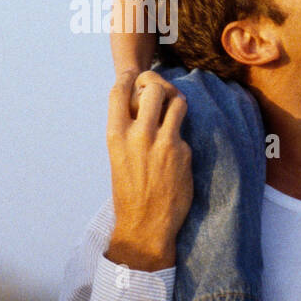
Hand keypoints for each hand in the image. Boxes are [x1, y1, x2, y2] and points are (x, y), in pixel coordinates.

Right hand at [106, 69, 191, 270]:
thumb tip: (139, 106)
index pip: (119, 91)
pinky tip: (176, 151)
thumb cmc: (128, 192)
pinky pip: (184, 131)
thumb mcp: (118, 156)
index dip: (128, 77)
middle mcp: (139, 135)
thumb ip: (127, 130)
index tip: (134, 76)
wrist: (146, 224)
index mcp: (116, 135)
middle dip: (158, 86)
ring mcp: (164, 142)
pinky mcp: (183, 152)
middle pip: (153, 88)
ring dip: (176, 102)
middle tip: (160, 93)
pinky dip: (181, 135)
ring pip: (177, 102)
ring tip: (174, 110)